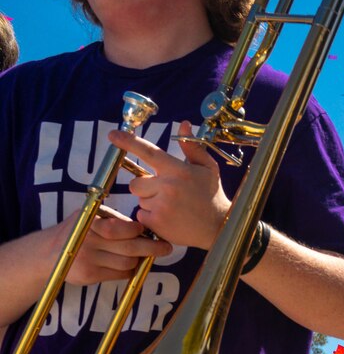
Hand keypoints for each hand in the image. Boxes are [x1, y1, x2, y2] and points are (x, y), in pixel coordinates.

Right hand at [54, 205, 172, 285]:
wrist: (49, 253)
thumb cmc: (79, 232)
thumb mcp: (89, 217)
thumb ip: (112, 221)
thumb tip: (145, 228)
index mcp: (90, 222)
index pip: (122, 228)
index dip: (138, 230)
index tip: (148, 230)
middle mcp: (88, 241)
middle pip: (130, 248)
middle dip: (153, 248)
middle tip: (166, 248)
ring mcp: (89, 259)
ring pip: (128, 262)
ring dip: (138, 260)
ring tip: (139, 254)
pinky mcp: (90, 275)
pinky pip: (121, 274)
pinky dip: (129, 270)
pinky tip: (126, 264)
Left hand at [110, 121, 230, 249]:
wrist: (219, 228)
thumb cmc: (213, 196)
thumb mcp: (208, 169)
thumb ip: (192, 147)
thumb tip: (183, 124)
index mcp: (178, 170)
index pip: (148, 152)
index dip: (128, 142)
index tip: (113, 135)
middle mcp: (168, 187)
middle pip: (135, 182)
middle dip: (146, 187)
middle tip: (166, 194)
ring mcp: (161, 206)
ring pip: (140, 199)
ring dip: (151, 202)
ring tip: (173, 208)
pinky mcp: (157, 223)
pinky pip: (142, 215)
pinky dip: (152, 218)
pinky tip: (170, 219)